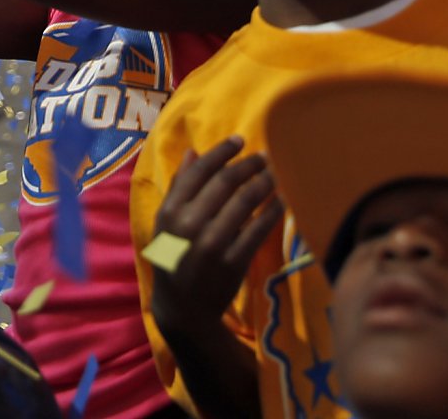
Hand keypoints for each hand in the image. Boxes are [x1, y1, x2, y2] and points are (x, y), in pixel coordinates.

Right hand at [148, 137, 281, 336]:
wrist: (183, 308)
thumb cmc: (173, 258)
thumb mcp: (166, 222)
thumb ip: (179, 187)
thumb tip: (193, 152)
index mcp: (170, 210)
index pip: (199, 171)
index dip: (222, 151)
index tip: (240, 140)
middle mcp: (189, 224)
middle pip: (226, 182)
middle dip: (249, 165)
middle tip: (265, 156)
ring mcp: (212, 243)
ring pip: (245, 202)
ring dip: (265, 183)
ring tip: (276, 174)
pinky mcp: (233, 261)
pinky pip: (259, 229)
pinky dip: (272, 211)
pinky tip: (281, 201)